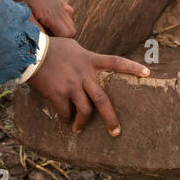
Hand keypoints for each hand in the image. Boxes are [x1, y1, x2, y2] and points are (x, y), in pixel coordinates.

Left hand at [14, 0, 75, 37]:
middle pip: (72, 30)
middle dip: (63, 38)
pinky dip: (64, 20)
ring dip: (63, 30)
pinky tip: (52, 22)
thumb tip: (45, 41)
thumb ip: (35, 29)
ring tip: (48, 31)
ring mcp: (60, 4)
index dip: (60, 41)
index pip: (67, 34)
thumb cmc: (20, 1)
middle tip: (48, 38)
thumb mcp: (23, 16)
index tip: (48, 42)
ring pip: (71, 23)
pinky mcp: (59, 1)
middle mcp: (59, 9)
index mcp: (51, 14)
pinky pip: (69, 13)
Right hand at [26, 37, 148, 135]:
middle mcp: (84, 73)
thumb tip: (90, 64)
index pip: (116, 62)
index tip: (147, 73)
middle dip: (111, 118)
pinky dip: (65, 119)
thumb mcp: (73, 47)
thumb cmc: (51, 47)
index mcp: (90, 59)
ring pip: (85, 110)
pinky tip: (63, 122)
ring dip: (82, 123)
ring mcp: (72, 84)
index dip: (132, 68)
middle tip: (116, 132)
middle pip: (103, 99)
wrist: (31, 52)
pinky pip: (65, 112)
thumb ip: (85, 57)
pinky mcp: (58, 93)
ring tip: (79, 129)